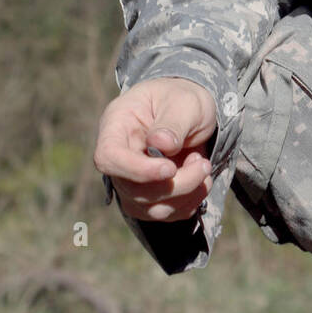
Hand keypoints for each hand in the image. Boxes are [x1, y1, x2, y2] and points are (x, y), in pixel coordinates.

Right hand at [94, 77, 217, 221]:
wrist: (192, 111)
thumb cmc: (183, 99)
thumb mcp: (184, 101)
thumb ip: (173, 122)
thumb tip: (160, 144)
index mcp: (117, 124)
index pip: (108, 158)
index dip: (136, 170)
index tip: (169, 168)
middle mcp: (119, 155)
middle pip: (133, 189)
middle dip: (175, 184)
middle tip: (202, 164)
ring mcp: (130, 179)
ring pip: (150, 208)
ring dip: (185, 194)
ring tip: (203, 166)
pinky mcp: (146, 196)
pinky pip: (163, 213)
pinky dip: (188, 203)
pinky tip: (201, 181)